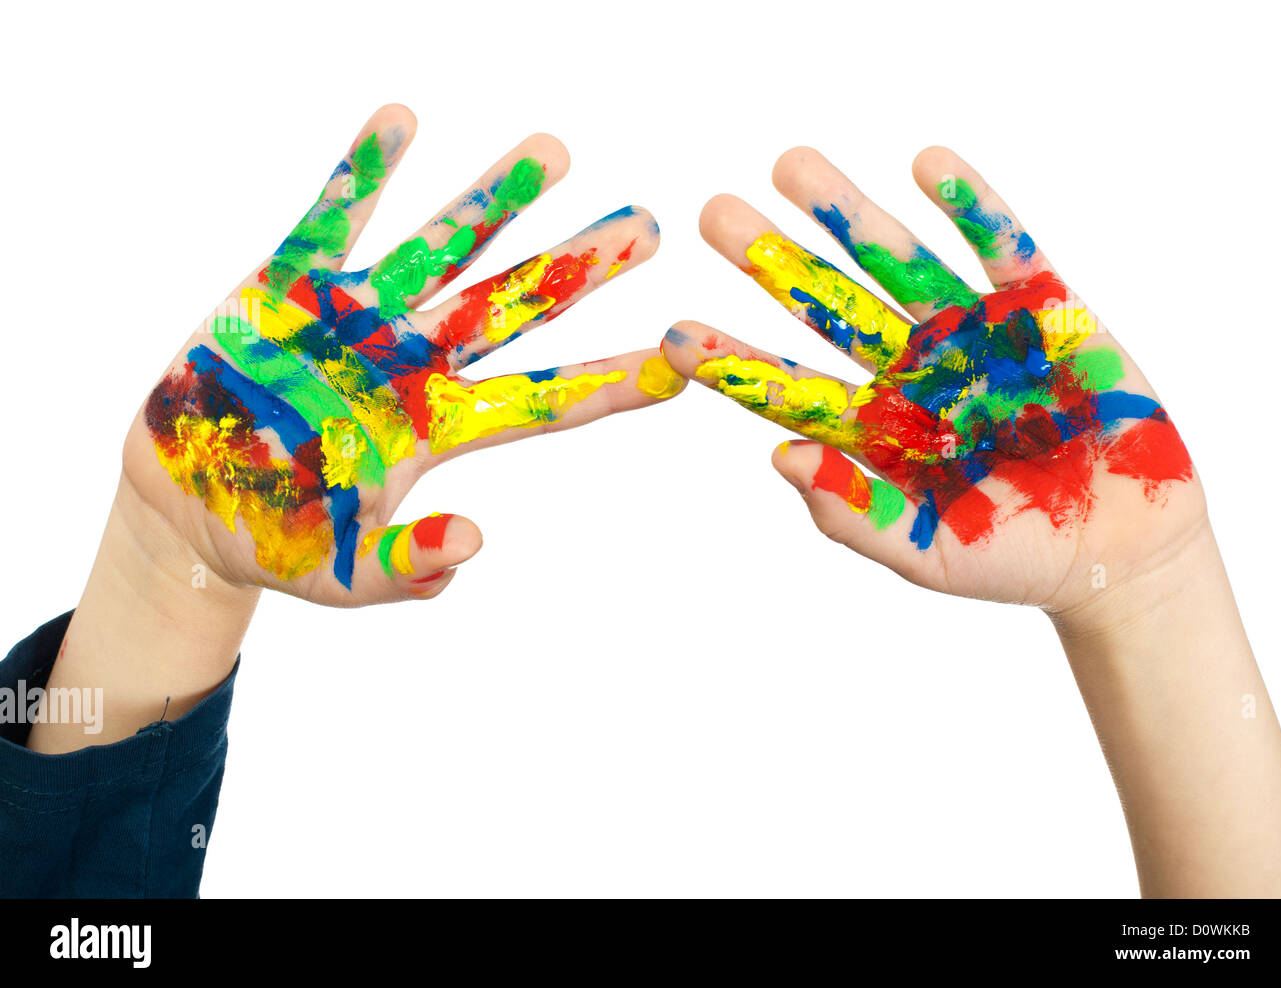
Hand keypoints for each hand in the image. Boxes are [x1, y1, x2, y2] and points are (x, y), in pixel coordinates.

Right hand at [126, 104, 681, 607]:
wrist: (188, 502)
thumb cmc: (278, 543)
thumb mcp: (342, 576)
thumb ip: (405, 570)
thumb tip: (472, 547)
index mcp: (440, 430)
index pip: (542, 403)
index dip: (607, 385)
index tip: (676, 366)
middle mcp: (415, 362)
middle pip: (514, 308)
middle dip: (579, 269)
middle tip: (649, 225)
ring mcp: (358, 317)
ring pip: (442, 249)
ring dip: (495, 200)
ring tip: (554, 150)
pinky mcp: (290, 285)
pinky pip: (333, 218)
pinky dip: (363, 173)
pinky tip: (402, 120)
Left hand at [661, 147, 1203, 614]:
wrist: (1120, 551)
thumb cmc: (1015, 560)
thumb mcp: (928, 554)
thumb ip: (856, 513)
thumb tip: (778, 457)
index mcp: (876, 428)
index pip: (792, 387)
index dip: (736, 363)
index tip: (676, 337)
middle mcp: (913, 371)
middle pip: (831, 310)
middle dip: (776, 264)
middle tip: (714, 217)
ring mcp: (975, 335)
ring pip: (900, 265)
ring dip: (848, 216)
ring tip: (791, 165)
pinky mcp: (1045, 311)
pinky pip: (1005, 250)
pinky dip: (972, 207)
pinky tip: (927, 164)